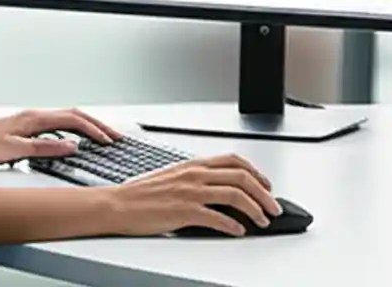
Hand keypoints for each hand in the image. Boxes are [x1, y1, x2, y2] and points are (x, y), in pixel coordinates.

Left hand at [0, 108, 121, 166]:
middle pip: (74, 115)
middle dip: (97, 125)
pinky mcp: (25, 127)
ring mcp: (29, 120)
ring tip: (102, 136)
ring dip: (86, 126)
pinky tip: (73, 139)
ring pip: (66, 118)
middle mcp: (34, 115)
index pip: (74, 120)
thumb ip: (46, 148)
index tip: (109, 141)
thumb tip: (73, 146)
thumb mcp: (16, 151)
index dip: (94, 130)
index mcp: (35, 118)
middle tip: (115, 135)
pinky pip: (56, 124)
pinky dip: (72, 129)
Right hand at [106, 154, 280, 236]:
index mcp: (193, 165)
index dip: (256, 172)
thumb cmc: (140, 194)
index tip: (266, 185)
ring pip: (235, 195)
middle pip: (241, 177)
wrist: (118, 204)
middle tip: (273, 207)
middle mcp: (194, 174)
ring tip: (263, 220)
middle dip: (264, 193)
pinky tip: (239, 231)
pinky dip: (233, 225)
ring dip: (255, 209)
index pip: (234, 160)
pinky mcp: (184, 211)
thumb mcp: (172, 177)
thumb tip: (217, 188)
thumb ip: (196, 179)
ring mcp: (190, 192)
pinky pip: (217, 217)